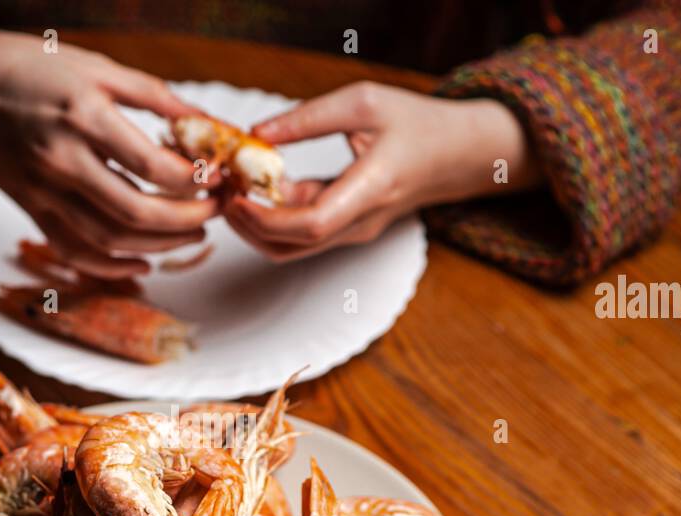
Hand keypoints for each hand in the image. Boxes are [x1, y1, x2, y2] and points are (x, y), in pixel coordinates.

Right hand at [0, 21, 215, 277]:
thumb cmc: (29, 68)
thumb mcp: (95, 67)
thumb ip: (152, 96)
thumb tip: (205, 123)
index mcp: (83, 116)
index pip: (152, 166)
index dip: (194, 180)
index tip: (218, 177)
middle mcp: (62, 160)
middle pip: (135, 213)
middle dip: (186, 220)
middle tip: (216, 212)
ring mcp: (43, 191)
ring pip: (109, 240)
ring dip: (160, 246)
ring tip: (194, 234)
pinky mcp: (31, 210)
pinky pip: (75, 252)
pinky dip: (112, 267)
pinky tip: (144, 263)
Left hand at [223, 82, 541, 261]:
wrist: (459, 155)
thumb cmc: (417, 124)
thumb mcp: (365, 102)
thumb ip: (308, 118)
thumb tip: (255, 133)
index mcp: (372, 189)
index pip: (311, 225)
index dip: (265, 217)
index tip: (235, 194)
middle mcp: (361, 223)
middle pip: (291, 247)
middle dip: (247, 225)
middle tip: (221, 188)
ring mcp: (354, 232)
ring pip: (292, 248)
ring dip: (255, 226)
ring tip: (232, 188)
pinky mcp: (347, 229)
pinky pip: (302, 235)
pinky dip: (273, 219)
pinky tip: (256, 188)